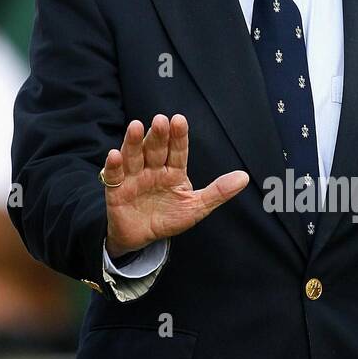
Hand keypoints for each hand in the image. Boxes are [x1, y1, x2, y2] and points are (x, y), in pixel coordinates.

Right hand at [102, 114, 248, 256]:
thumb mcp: (196, 207)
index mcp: (174, 171)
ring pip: (134, 156)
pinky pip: (113, 176)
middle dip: (158, 135)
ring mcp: (134, 177)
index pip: (178, 151)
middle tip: (161, 120)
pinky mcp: (116, 190)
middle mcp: (153, 169)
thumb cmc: (169, 218)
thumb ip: (218, 192)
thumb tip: (244, 177)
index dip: (179, 137)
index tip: (180, 121)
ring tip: (135, 126)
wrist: (142, 238)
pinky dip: (113, 166)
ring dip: (133, 142)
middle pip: (155, 149)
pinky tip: (114, 155)